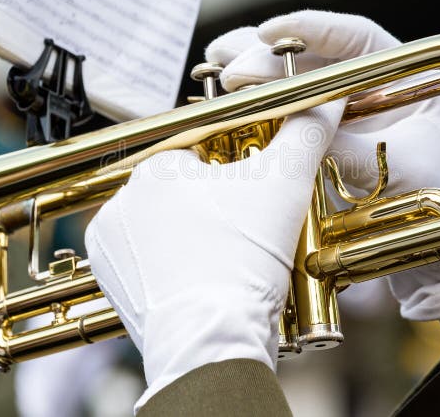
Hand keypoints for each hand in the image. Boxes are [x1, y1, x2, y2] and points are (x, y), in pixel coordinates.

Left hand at [85, 99, 343, 407]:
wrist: (213, 339)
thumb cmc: (244, 259)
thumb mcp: (285, 182)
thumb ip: (305, 132)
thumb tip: (327, 101)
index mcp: (156, 166)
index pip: (202, 152)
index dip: (236, 172)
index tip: (254, 196)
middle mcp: (122, 200)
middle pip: (182, 190)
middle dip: (214, 205)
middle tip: (245, 231)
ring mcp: (112, 245)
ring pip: (163, 225)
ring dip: (192, 234)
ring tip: (224, 257)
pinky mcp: (112, 283)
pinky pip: (146, 260)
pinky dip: (170, 264)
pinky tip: (200, 274)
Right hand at [207, 10, 439, 320]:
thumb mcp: (400, 169)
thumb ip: (347, 146)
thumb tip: (292, 125)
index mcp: (408, 80)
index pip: (357, 38)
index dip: (311, 28)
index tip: (269, 31)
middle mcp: (374, 93)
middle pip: (314, 57)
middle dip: (267, 54)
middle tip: (228, 64)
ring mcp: (349, 120)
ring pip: (296, 85)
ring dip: (256, 77)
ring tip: (217, 74)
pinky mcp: (331, 147)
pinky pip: (292, 120)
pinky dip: (260, 113)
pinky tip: (231, 111)